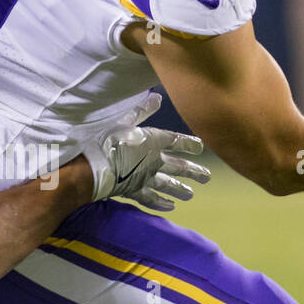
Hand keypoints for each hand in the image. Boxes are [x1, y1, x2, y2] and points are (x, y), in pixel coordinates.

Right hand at [84, 93, 210, 209]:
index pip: (177, 141)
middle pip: (178, 166)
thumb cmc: (109, 140)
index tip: (200, 148)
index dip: (189, 144)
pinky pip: (151, 198)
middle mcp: (154, 160)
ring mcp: (146, 177)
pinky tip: (171, 207)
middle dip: (193, 171)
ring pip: (168, 184)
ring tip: (191, 194)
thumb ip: (141, 111)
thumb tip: (157, 96)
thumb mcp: (124, 121)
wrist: (97, 167)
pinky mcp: (134, 190)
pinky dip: (161, 203)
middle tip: (207, 177)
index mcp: (153, 141)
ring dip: (180, 189)